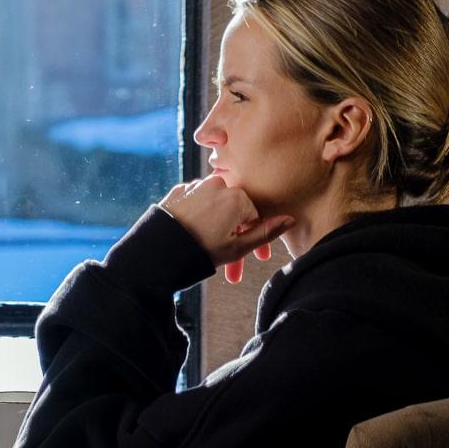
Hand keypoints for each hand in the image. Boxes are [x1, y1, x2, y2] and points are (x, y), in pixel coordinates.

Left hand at [159, 176, 294, 285]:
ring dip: (218, 227)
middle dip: (236, 235)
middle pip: (234, 211)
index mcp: (236, 195)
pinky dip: (200, 218)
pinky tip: (196, 235)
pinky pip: (197, 203)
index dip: (256, 238)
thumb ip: (266, 232)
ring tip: (211, 251)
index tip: (257, 258)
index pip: (255, 216)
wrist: (158, 250)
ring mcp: (195, 185)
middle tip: (233, 264)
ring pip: (215, 207)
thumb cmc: (200, 250)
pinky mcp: (178, 191)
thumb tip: (290, 220)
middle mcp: (217, 183)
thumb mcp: (238, 248)